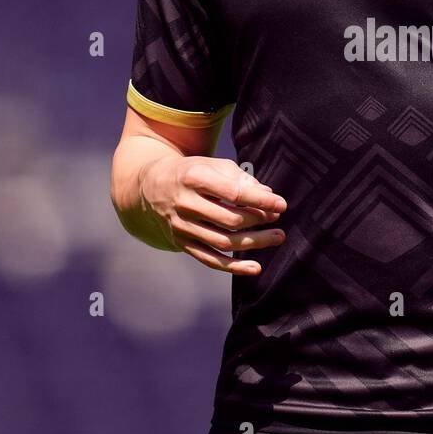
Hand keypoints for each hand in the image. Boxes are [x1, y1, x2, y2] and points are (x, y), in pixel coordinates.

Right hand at [139, 155, 286, 273]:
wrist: (151, 187)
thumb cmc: (191, 172)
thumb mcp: (212, 165)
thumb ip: (241, 178)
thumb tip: (268, 196)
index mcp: (194, 178)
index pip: (234, 193)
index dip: (260, 201)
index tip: (281, 204)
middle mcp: (185, 204)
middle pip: (230, 219)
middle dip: (259, 220)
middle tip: (278, 219)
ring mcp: (181, 226)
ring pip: (224, 241)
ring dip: (254, 242)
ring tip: (277, 237)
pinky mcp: (182, 243)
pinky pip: (210, 260)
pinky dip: (234, 267)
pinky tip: (256, 268)